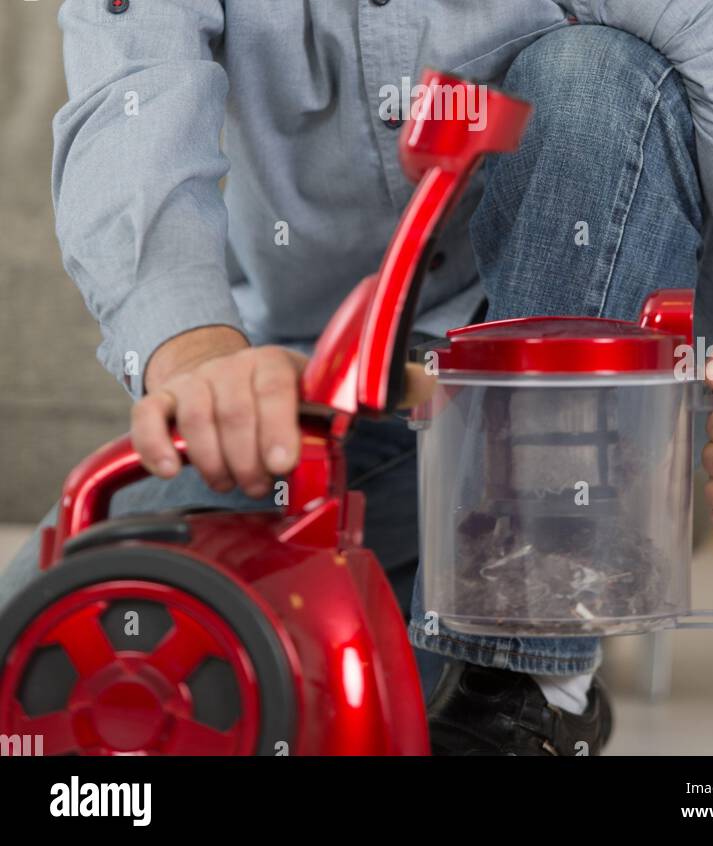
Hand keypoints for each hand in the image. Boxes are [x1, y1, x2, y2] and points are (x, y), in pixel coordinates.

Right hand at [133, 328, 438, 497]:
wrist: (216, 368)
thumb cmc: (276, 393)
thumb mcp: (321, 390)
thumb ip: (373, 392)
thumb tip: (428, 385)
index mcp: (277, 364)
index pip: (276, 388)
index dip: (278, 427)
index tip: (282, 464)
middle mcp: (233, 367)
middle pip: (234, 413)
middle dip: (248, 461)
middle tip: (260, 485)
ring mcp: (196, 383)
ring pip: (195, 420)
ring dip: (213, 462)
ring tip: (231, 481)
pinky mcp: (162, 399)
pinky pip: (149, 419)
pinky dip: (155, 446)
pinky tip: (169, 469)